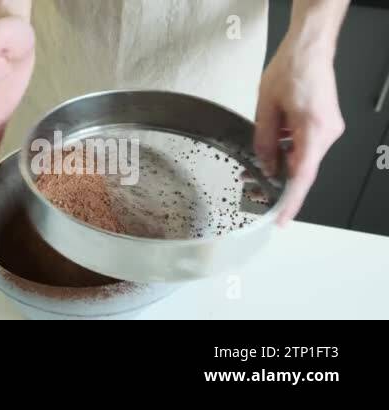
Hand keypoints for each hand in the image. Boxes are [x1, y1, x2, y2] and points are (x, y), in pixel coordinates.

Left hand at [255, 33, 344, 225]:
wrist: (309, 49)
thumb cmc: (290, 70)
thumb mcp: (266, 108)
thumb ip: (265, 141)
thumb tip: (265, 166)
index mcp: (313, 130)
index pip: (302, 176)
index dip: (291, 201)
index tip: (281, 219)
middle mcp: (327, 133)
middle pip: (302, 170)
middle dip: (279, 184)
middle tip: (255, 192)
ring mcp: (328, 129)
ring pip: (302, 159)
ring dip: (280, 167)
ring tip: (254, 171)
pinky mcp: (324, 125)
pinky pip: (305, 147)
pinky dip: (287, 154)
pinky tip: (270, 152)